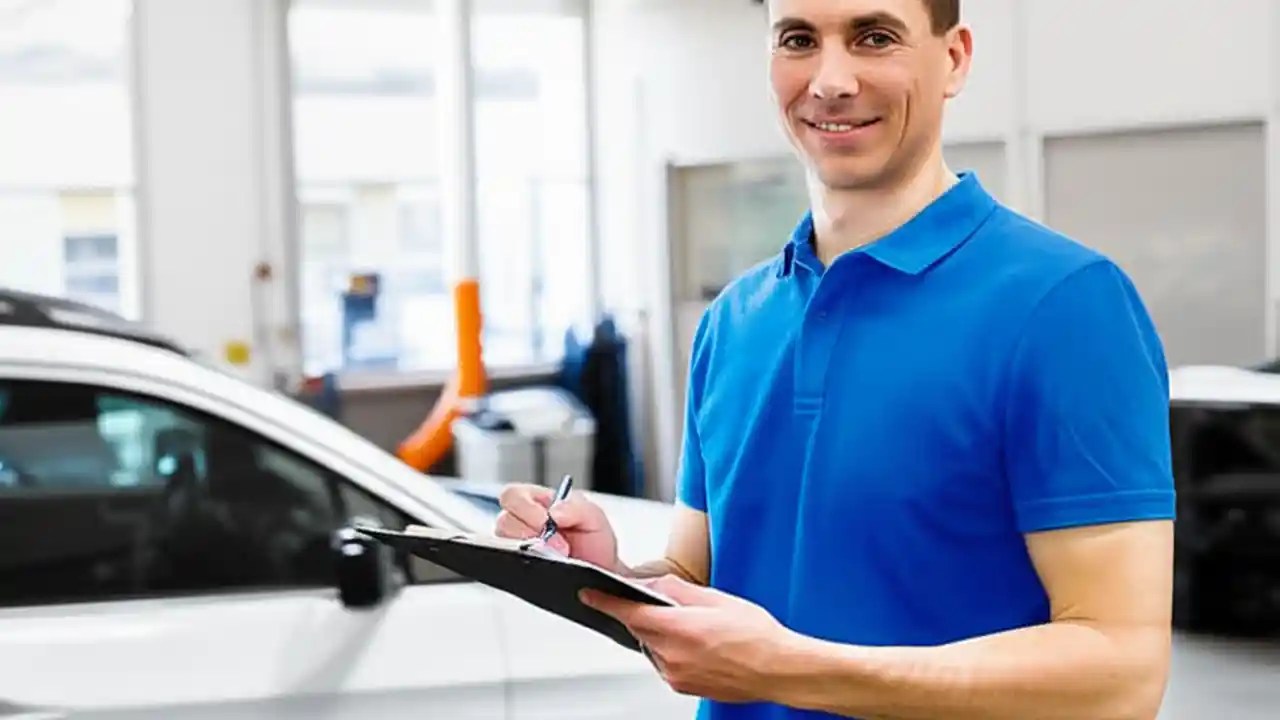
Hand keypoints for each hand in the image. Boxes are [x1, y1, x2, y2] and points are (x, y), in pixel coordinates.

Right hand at [495, 483, 620, 571]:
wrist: (597, 575)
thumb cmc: (594, 544)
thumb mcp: (594, 518)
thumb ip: (576, 508)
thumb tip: (553, 511)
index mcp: (538, 501)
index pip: (513, 495)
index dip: (526, 508)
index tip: (546, 521)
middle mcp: (522, 521)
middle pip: (505, 520)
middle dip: (532, 534)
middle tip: (559, 546)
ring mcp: (516, 545)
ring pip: (505, 544)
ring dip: (532, 551)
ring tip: (557, 557)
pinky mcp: (516, 566)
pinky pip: (509, 565)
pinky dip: (527, 565)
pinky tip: (546, 566)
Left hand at [581, 575, 796, 703]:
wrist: (779, 670)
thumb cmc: (757, 636)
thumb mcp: (718, 599)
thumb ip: (680, 592)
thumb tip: (656, 587)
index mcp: (679, 630)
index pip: (629, 613)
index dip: (606, 601)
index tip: (590, 593)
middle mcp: (672, 656)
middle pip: (642, 630)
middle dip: (648, 616)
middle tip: (675, 609)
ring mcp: (677, 675)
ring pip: (653, 648)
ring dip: (663, 636)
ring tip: (698, 630)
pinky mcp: (684, 687)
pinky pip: (666, 664)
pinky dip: (673, 652)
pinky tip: (700, 646)